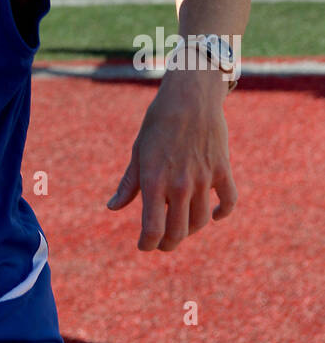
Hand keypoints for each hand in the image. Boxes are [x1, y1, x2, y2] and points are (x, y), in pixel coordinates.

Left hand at [106, 77, 237, 250]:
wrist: (189, 96)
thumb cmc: (158, 122)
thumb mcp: (138, 151)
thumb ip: (128, 183)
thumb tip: (113, 207)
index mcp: (153, 180)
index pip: (152, 229)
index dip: (147, 244)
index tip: (144, 246)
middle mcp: (179, 184)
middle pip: (178, 232)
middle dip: (168, 244)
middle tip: (163, 244)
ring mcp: (204, 179)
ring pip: (200, 221)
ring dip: (190, 230)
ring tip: (181, 228)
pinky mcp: (222, 171)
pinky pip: (228, 202)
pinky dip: (223, 213)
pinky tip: (214, 216)